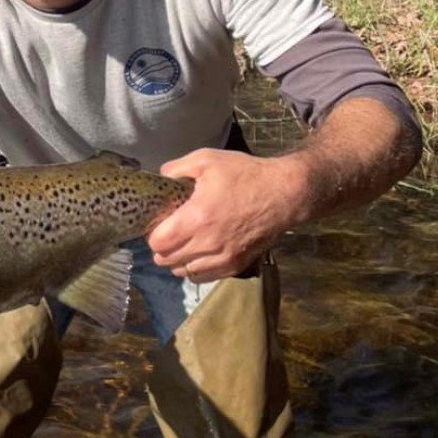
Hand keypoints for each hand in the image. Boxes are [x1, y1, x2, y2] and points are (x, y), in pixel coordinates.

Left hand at [147, 149, 306, 282]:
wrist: (285, 193)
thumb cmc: (245, 174)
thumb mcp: (207, 159)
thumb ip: (176, 168)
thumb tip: (160, 178)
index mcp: (196, 218)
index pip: (158, 243)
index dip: (152, 234)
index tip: (157, 224)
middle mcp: (207, 244)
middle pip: (167, 260)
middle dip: (162, 248)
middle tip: (168, 233)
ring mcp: (223, 258)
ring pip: (183, 272)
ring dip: (177, 260)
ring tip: (182, 244)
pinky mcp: (236, 265)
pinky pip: (203, 277)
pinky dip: (194, 268)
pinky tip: (198, 254)